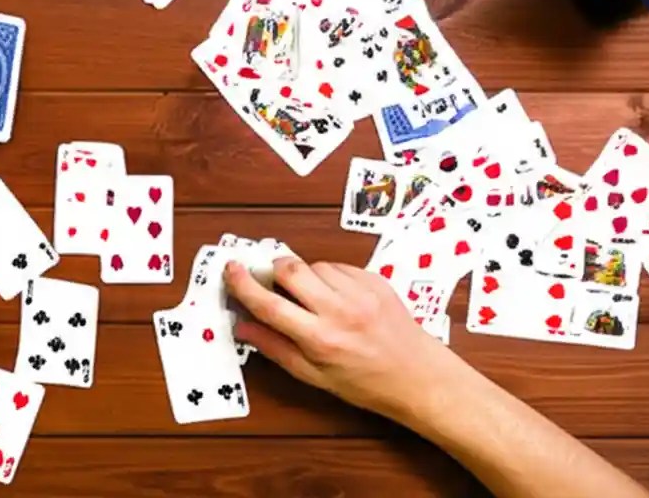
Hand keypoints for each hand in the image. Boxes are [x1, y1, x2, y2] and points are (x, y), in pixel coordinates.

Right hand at [224, 257, 460, 421]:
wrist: (417, 375)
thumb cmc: (366, 382)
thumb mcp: (314, 376)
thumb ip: (275, 347)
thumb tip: (242, 326)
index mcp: (320, 340)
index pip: (269, 305)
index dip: (244, 285)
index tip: (231, 270)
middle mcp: (339, 312)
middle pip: (290, 270)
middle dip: (273, 269)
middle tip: (270, 278)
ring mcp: (360, 292)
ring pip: (314, 265)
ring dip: (303, 275)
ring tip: (311, 297)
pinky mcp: (374, 280)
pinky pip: (338, 266)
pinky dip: (328, 276)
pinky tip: (335, 296)